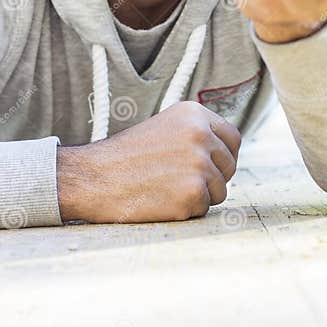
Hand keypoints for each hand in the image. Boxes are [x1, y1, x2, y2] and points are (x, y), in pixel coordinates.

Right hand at [56, 101, 241, 223]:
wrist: (93, 177)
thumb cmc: (127, 156)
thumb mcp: (166, 127)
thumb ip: (198, 133)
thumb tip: (228, 151)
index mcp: (195, 114)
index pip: (233, 139)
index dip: (225, 156)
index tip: (212, 166)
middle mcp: (202, 135)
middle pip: (229, 167)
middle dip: (212, 178)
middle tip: (179, 181)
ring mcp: (199, 164)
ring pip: (220, 190)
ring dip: (199, 196)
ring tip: (166, 188)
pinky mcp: (193, 193)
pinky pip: (203, 209)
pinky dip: (185, 211)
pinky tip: (161, 201)